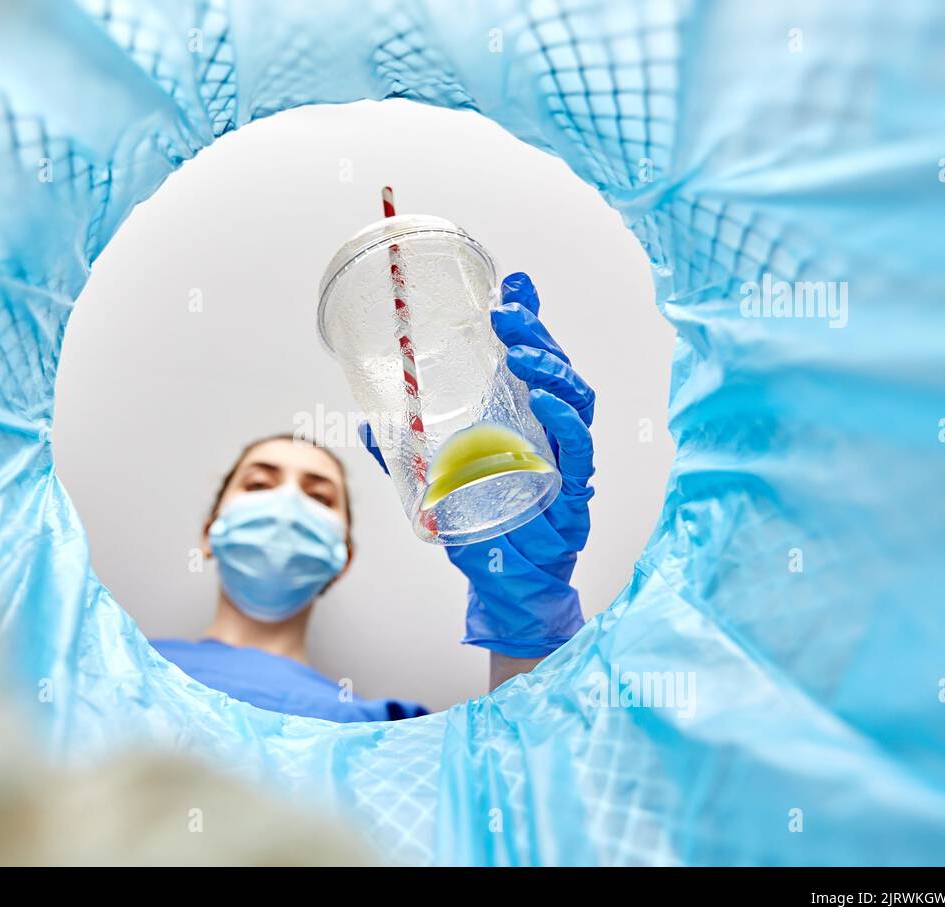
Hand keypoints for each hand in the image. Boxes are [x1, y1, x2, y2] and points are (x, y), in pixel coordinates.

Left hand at [360, 272, 594, 658]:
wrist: (507, 584)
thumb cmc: (482, 528)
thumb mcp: (434, 482)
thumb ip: (404, 452)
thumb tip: (365, 423)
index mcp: (521, 419)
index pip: (531, 359)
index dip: (528, 321)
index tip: (513, 285)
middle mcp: (549, 432)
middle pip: (555, 370)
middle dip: (535, 335)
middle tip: (505, 314)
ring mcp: (566, 459)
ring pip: (575, 400)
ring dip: (551, 370)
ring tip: (520, 352)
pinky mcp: (575, 491)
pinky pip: (579, 450)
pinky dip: (566, 423)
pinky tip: (544, 401)